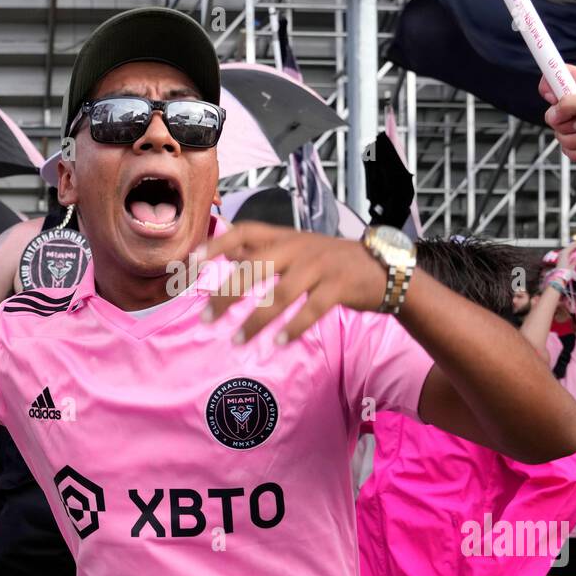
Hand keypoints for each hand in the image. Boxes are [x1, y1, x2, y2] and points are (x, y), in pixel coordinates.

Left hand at [201, 222, 387, 344]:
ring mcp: (320, 266)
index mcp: (285, 237)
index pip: (245, 231)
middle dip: (228, 293)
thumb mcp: (295, 249)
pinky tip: (277, 344)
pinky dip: (293, 328)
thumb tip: (224, 246)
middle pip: (256, 267)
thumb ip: (261, 249)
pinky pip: (312, 309)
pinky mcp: (340, 285)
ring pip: (281, 294)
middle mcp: (299, 247)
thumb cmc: (331, 262)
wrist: (383, 269)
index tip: (193, 261)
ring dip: (256, 321)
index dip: (218, 244)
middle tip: (207, 318)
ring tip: (237, 341)